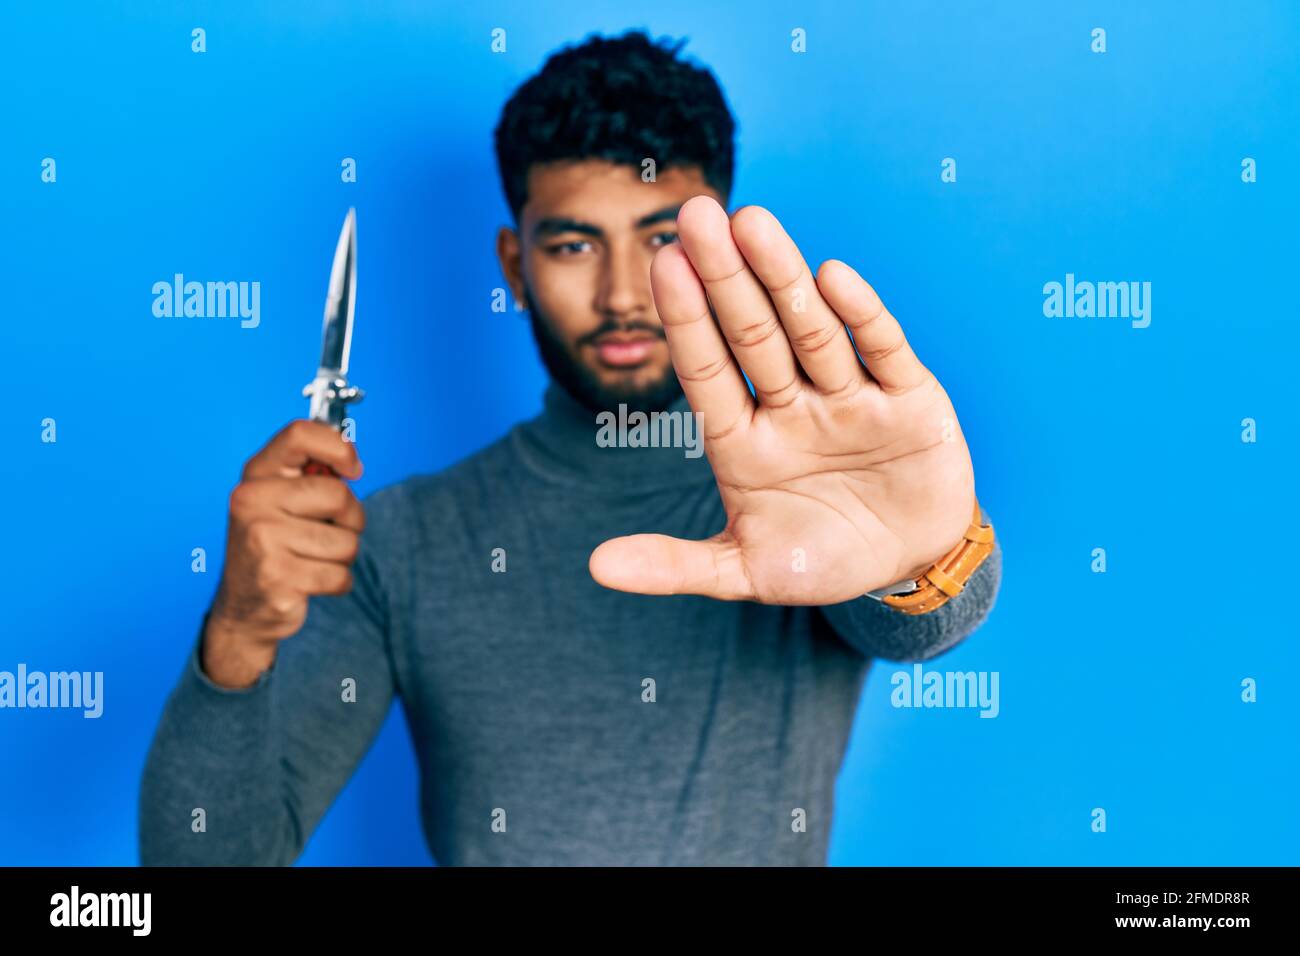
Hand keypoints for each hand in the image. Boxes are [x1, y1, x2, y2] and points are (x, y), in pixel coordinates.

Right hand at [203, 420, 364, 686]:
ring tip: (315, 559)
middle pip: (338, 496)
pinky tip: (312, 582)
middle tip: (335, 531)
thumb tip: (350, 461)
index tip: (354, 470)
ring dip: (344, 556)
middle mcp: (252, 503)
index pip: (300, 435)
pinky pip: (340, 576)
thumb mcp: (281, 501)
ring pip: (346, 542)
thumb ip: (311, 475)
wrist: (243, 607)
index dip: (339, 448)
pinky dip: (338, 583)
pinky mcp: (278, 578)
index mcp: (256, 476)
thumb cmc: (274, 545)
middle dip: (352, 519)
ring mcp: (262, 541)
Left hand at [589, 196, 976, 604]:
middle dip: (725, 278)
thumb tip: (597, 567)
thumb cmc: (819, 562)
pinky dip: (861, 316)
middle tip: (696, 215)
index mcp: (743, 441)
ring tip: (752, 222)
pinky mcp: (909, 399)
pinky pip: (883, 351)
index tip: (662, 264)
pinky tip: (832, 276)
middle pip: (753, 336)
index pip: (707, 372)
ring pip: (811, 331)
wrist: (909, 565)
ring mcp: (849, 397)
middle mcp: (791, 407)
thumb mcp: (746, 572)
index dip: (686, 321)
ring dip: (783, 278)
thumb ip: (675, 566)